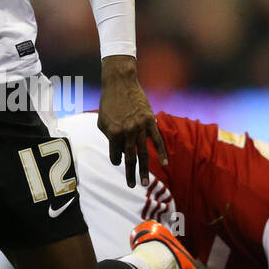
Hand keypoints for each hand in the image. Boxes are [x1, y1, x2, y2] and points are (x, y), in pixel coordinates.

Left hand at [97, 55, 166, 187]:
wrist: (120, 83)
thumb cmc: (108, 103)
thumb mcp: (102, 121)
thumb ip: (110, 138)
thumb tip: (120, 151)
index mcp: (113, 133)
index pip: (115, 155)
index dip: (116, 160)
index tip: (118, 161)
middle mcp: (127, 132)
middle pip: (130, 158)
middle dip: (130, 173)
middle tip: (132, 186)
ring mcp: (140, 127)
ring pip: (144, 153)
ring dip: (144, 169)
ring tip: (145, 183)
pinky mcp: (150, 121)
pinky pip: (157, 140)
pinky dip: (162, 152)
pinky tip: (165, 164)